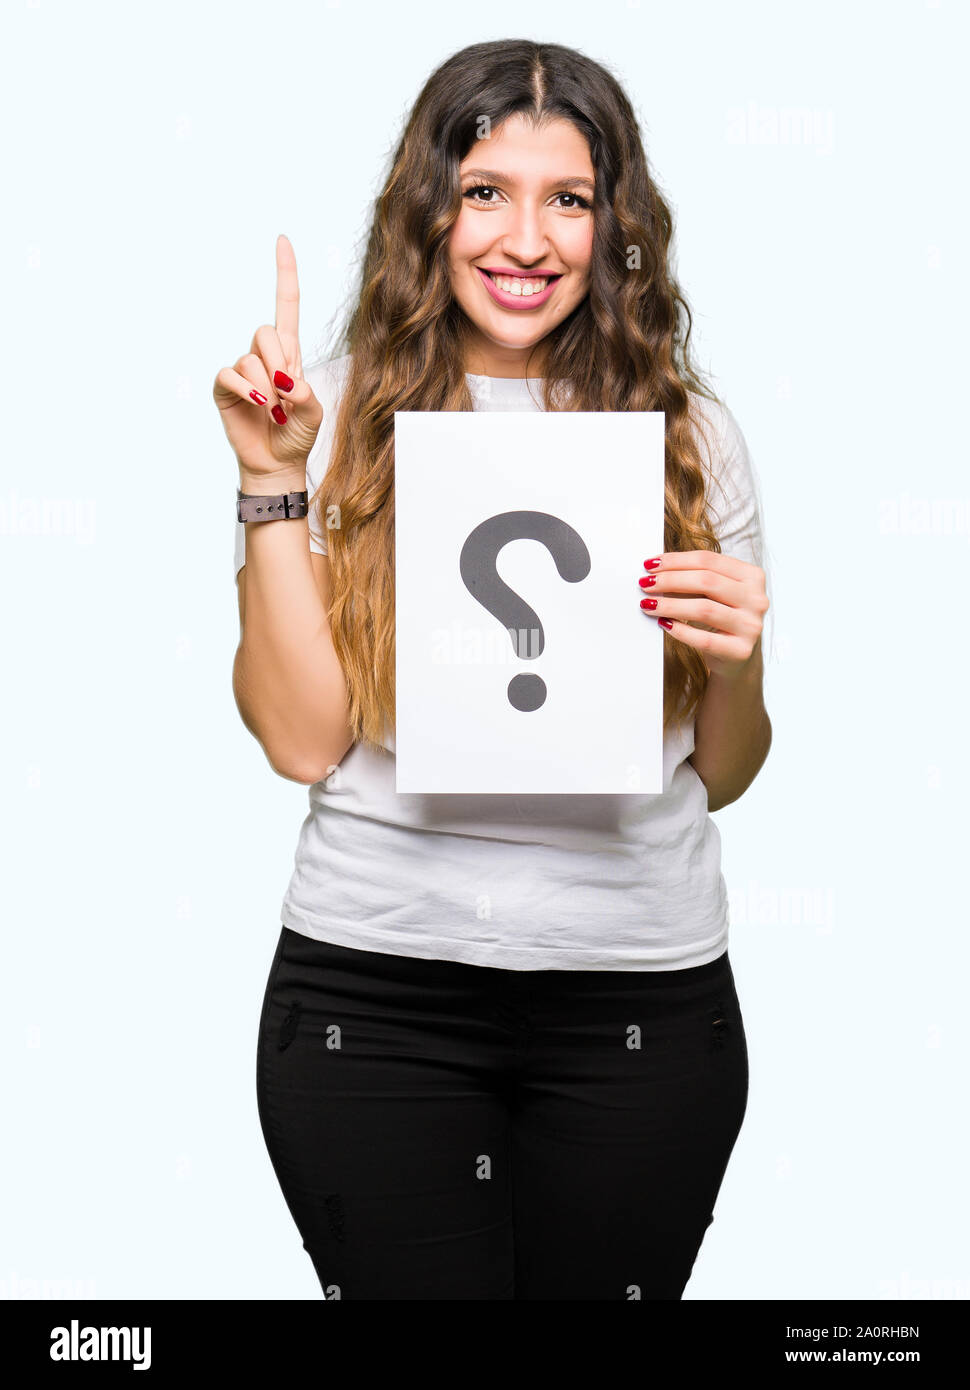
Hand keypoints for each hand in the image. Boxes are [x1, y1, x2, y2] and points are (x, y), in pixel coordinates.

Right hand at [212, 233, 323, 487]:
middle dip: (280, 362)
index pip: (286, 305)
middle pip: (266, 331)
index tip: (282, 240)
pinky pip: (230, 374)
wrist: (278, 464)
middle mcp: (263, 356)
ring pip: (251, 359)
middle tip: (286, 396)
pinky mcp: (224, 388)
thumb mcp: (314, 412)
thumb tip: (287, 381)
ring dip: (267, 388)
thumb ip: (307, 394)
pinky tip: (258, 406)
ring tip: (274, 412)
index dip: (284, 273)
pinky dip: (247, 390)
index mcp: (289, 354)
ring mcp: (242, 371)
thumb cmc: (297, 436)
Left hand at [638, 551, 768, 680]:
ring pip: (704, 609)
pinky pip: (703, 639)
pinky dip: (680, 630)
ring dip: (670, 605)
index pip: (709, 560)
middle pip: (706, 581)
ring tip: (648, 604)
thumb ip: (695, 579)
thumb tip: (657, 571)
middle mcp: (756, 599)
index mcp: (752, 576)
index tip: (651, 565)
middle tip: (645, 584)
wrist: (738, 658)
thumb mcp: (716, 594)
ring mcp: (751, 626)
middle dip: (670, 580)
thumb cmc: (722, 620)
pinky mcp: (740, 650)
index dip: (676, 560)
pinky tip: (664, 624)